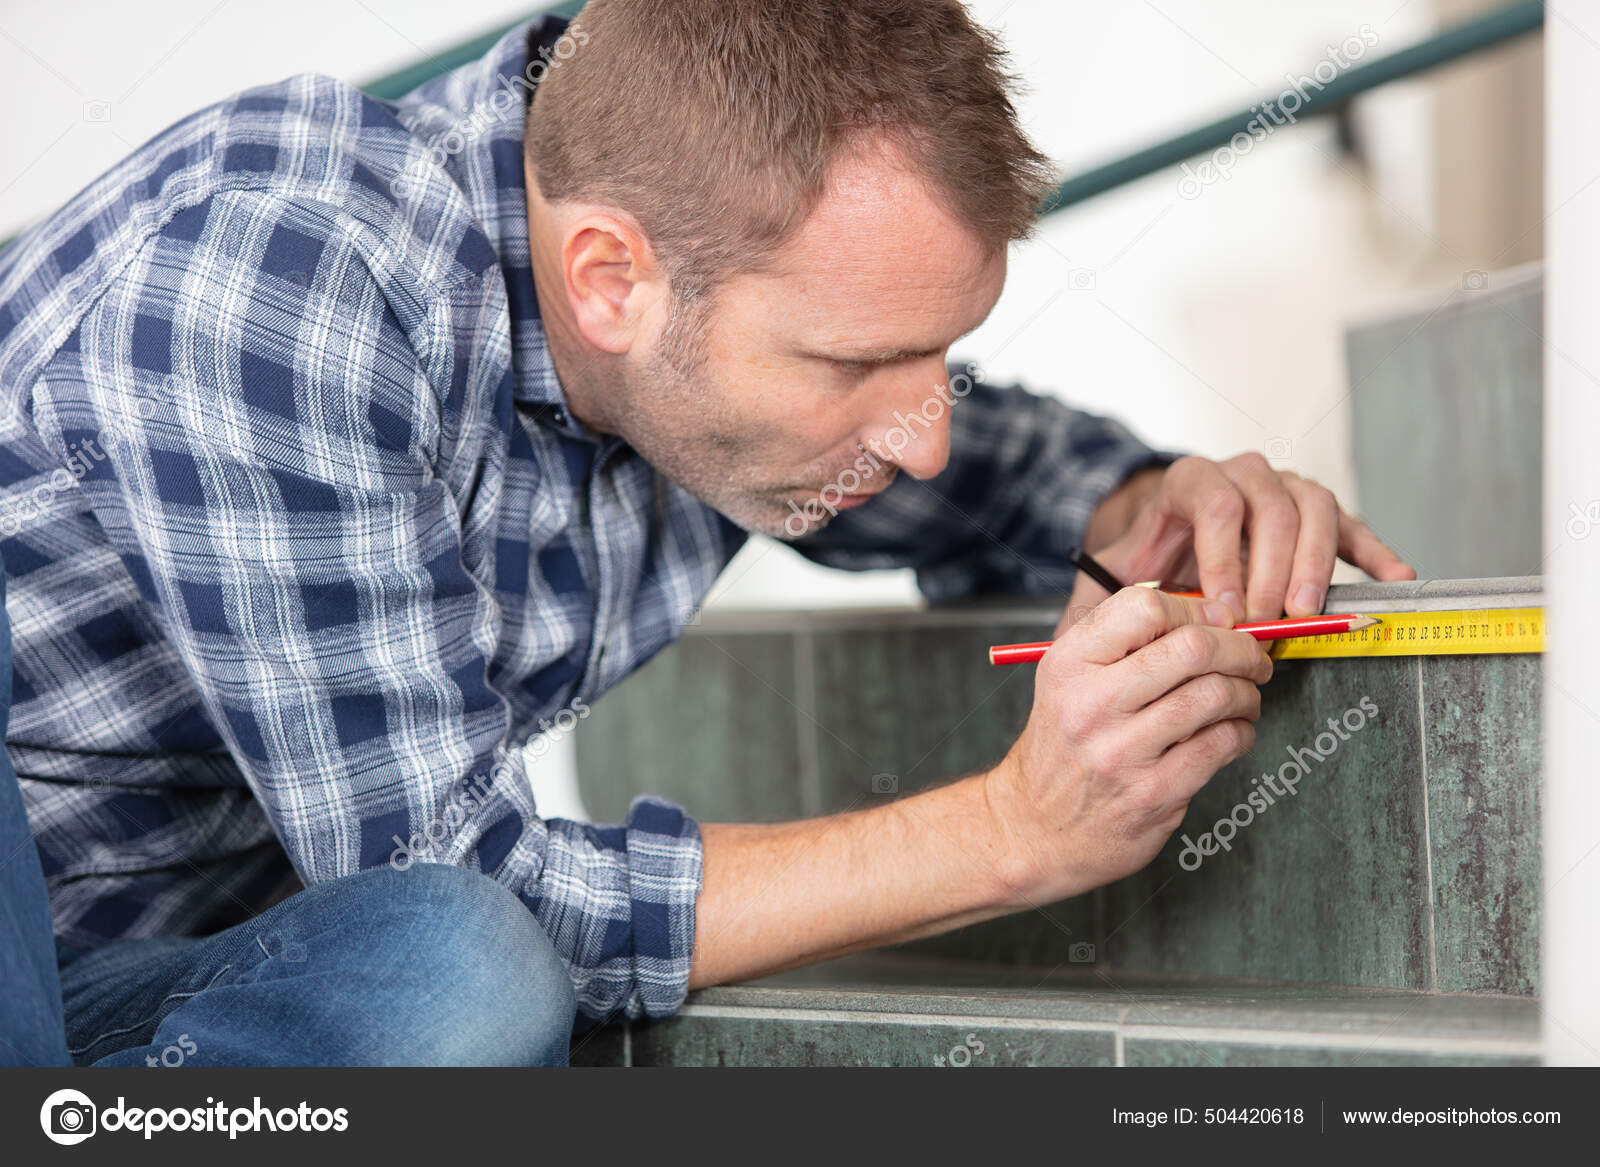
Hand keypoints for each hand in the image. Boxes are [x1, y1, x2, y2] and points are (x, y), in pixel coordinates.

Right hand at [986, 587, 1273, 903]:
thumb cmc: (1062, 749)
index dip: (1195, 609)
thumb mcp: (1066, 682)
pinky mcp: (1154, 794)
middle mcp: (1091, 704)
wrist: (1034, 828)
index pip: (1144, 607)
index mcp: (1068, 665)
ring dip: (1246, 693)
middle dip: (1239, 649)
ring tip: (1244, 698)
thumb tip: (1211, 614)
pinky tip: (1232, 732)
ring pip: (1216, 696)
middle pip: (1193, 648)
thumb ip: (1123, 644)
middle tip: (1251, 659)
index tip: (1216, 621)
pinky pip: (1222, 745)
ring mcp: (1122, 752)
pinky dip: (1241, 732)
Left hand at [1082, 455, 1415, 621]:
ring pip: (1313, 508)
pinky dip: (1373, 551)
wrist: (1165, 532)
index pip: (1213, 505)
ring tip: (1305, 614)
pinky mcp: (1315, 511)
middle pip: (1270, 508)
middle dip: (1269, 572)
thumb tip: (1080, 638)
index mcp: (1187, 481)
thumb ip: (1101, 599)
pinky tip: (1394, 578)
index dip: (1223, 559)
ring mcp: (1282, 486)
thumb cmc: (1142, 561)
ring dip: (1312, 565)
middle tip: (1265, 625)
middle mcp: (1239, 473)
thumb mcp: (1111, 574)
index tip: (1225, 612)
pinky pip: (1350, 525)